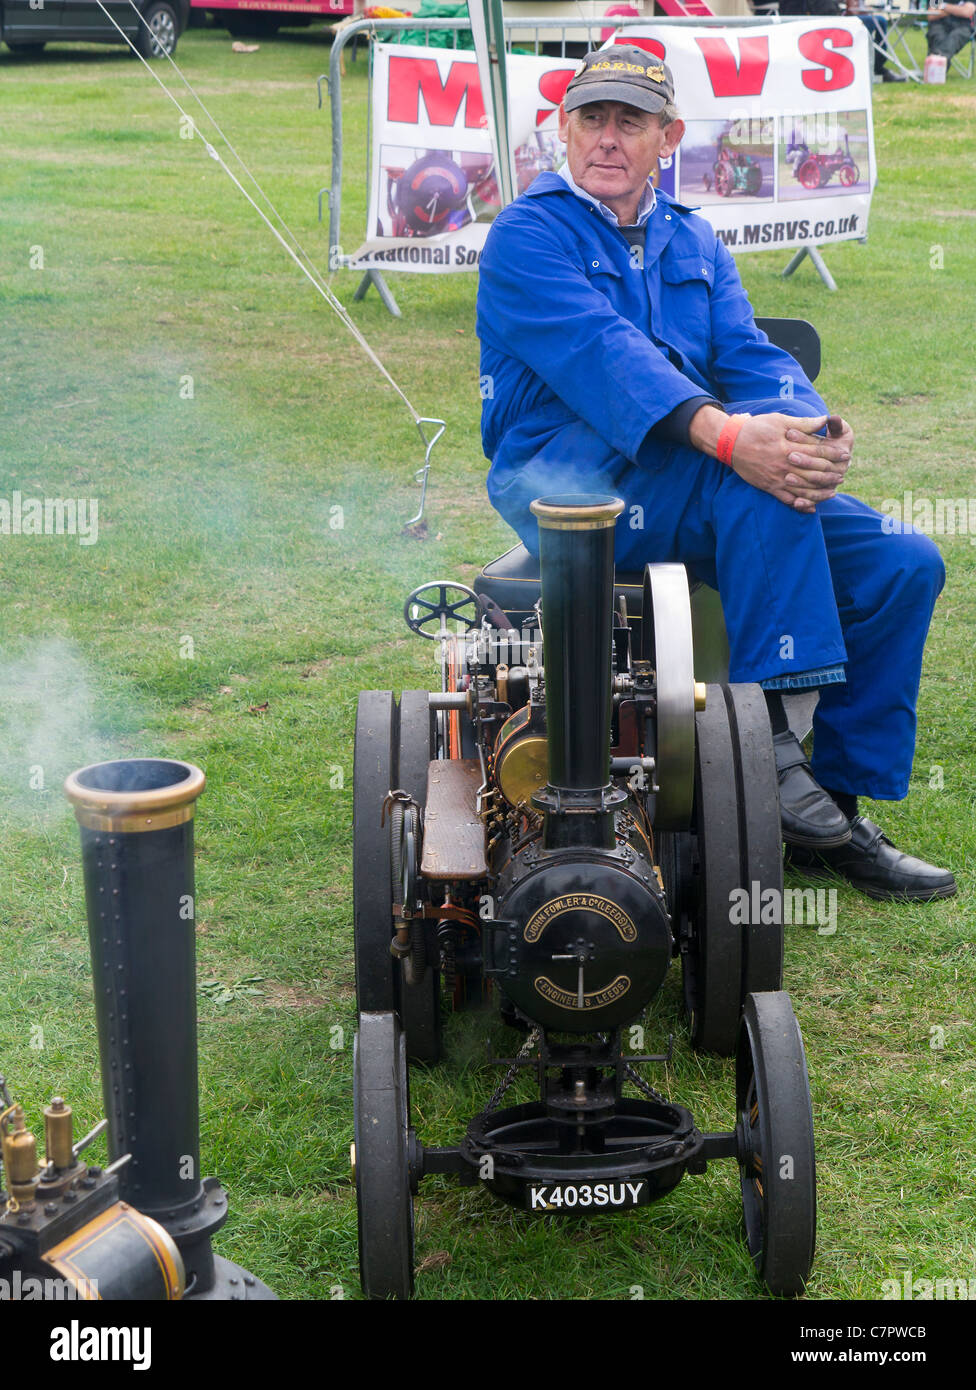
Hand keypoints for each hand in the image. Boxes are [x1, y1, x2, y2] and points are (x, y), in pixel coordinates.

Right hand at [731, 412, 852, 511]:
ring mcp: (777, 478)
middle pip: (814, 472)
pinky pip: (787, 500)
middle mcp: (785, 465)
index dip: (834, 453)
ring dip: (820, 492)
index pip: (818, 451)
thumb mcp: (780, 420)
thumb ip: (804, 423)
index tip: (845, 455)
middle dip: (831, 474)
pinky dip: (800, 505)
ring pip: (804, 490)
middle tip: (843, 475)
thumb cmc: (756, 428)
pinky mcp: (769, 487)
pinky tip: (811, 507)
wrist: (730, 443)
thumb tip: (824, 420)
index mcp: (789, 447)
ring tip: (832, 492)